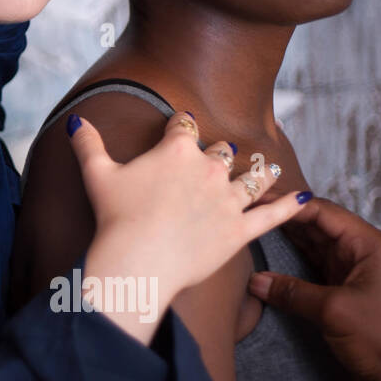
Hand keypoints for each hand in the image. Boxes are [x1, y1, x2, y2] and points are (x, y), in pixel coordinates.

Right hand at [70, 110, 307, 304]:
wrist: (138, 259)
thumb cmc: (115, 216)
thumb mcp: (96, 174)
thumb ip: (87, 143)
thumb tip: (76, 120)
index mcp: (177, 150)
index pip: (184, 125)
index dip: (181, 124)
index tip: (180, 125)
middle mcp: (208, 169)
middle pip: (222, 151)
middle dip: (219, 153)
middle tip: (217, 159)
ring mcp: (228, 200)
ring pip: (252, 177)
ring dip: (261, 171)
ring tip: (269, 167)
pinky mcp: (240, 230)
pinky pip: (273, 215)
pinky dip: (290, 205)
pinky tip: (304, 197)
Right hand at [248, 197, 380, 380]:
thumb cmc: (380, 338)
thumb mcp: (332, 310)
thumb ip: (292, 291)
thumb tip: (254, 281)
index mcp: (371, 245)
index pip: (324, 212)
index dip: (290, 205)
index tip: (257, 200)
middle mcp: (365, 251)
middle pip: (319, 224)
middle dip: (286, 217)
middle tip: (250, 209)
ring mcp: (356, 269)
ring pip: (316, 243)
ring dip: (289, 235)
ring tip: (256, 223)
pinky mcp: (348, 287)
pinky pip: (316, 263)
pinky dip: (295, 256)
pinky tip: (273, 249)